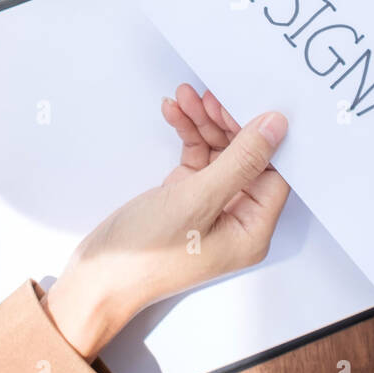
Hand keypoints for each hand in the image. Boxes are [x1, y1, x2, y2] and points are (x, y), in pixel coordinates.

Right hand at [43, 85, 288, 358]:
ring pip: (220, 152)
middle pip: (247, 158)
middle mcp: (237, 217)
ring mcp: (211, 206)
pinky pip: (197, 157)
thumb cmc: (146, 253)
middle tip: (208, 95)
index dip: (263, 136)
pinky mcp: (186, 196)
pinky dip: (188, 134)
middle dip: (227, 123)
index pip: (274, 172)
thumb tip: (276, 127)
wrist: (97, 277)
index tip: (246, 101)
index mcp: (252, 229)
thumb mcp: (197, 200)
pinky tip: (174, 112)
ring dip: (204, 123)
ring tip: (185, 96)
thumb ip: (241, 160)